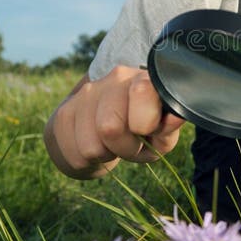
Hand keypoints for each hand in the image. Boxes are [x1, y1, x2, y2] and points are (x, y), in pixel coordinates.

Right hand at [44, 66, 184, 177]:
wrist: (104, 126)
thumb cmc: (140, 132)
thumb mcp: (160, 133)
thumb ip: (168, 127)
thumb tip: (177, 117)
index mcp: (142, 79)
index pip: (142, 91)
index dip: (145, 121)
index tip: (146, 129)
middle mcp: (112, 79)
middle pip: (110, 127)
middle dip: (125, 148)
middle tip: (130, 144)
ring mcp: (85, 95)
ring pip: (92, 147)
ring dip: (106, 155)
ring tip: (112, 144)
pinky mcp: (64, 114)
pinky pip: (76, 155)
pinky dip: (88, 161)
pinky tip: (94, 144)